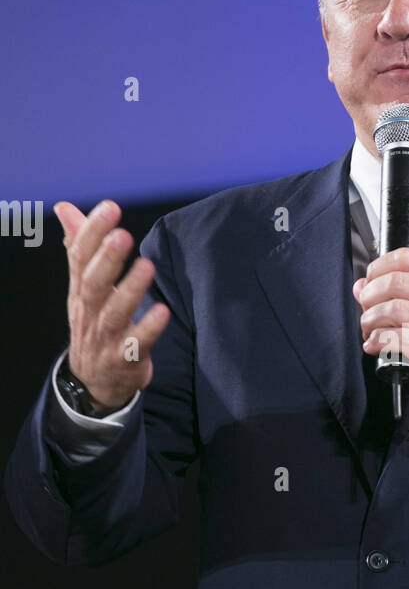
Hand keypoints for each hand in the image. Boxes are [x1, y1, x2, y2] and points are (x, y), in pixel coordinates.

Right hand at [53, 199, 170, 410]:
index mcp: (80, 291)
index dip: (92, 232)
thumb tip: (65, 207)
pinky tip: (162, 311)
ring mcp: (106, 337)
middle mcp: (90, 312)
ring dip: (130, 290)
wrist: (95, 381)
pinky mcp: (126, 359)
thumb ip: (79, 246)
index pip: (80, 258)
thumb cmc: (94, 323)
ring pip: (114, 313)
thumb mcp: (83, 287)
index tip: (110, 207)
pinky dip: (148, 329)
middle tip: (122, 234)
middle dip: (106, 259)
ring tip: (146, 266)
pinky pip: (137, 345)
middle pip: (93, 283)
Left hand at [353, 247, 408, 414]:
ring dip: (370, 321)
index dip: (379, 267)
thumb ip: (404, 295)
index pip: (406, 259)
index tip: (370, 281)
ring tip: (369, 330)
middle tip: (366, 308)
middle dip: (370, 296)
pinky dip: (378, 341)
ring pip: (393, 310)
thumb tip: (362, 285)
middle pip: (395, 282)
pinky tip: (374, 345)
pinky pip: (396, 339)